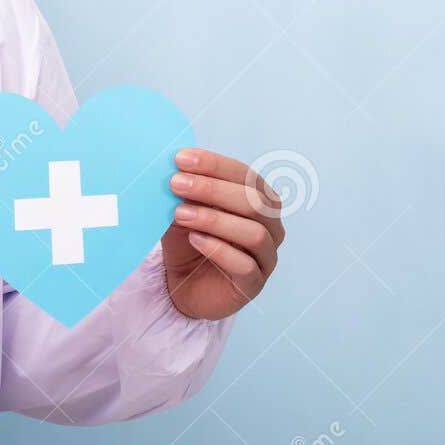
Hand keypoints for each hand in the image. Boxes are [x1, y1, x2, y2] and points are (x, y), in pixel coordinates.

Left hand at [160, 148, 283, 319]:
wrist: (183, 285)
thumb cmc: (189, 241)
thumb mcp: (183, 210)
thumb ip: (185, 192)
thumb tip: (173, 167)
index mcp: (259, 201)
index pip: (246, 175)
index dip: (215, 165)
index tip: (181, 159)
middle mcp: (270, 227)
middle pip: (254, 201)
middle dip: (212, 189)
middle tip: (176, 184)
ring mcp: (266, 257)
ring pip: (254, 233)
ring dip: (214, 219)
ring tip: (180, 214)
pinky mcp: (254, 285)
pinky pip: (246, 266)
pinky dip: (219, 249)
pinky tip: (194, 239)